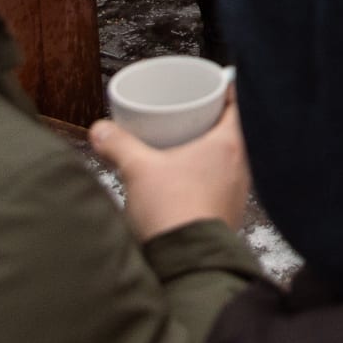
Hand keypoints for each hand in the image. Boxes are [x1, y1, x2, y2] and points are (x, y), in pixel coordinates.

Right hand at [91, 95, 249, 241]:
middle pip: (235, 131)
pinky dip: (208, 177)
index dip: (227, 89)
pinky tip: (187, 183)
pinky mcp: (228, 213)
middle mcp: (241, 166)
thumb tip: (101, 130)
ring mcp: (238, 191)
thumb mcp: (139, 169)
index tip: (217, 81)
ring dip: (212, 151)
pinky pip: (223, 184)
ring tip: (188, 147)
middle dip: (215, 120)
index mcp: (229, 144)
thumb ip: (117, 144)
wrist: (186, 261)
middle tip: (196, 113)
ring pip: (230, 159)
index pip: (238, 104)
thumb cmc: (175, 213)